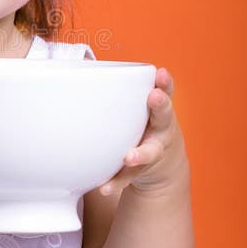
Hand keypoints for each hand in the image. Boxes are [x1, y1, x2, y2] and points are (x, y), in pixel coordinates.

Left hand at [99, 67, 187, 196]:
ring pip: (149, 152)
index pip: (166, 90)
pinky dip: (117, 182)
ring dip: (140, 153)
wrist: (163, 163)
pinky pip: (129, 177)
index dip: (165, 82)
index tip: (161, 73)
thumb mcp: (141, 105)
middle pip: (164, 116)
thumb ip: (121, 87)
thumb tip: (80, 60)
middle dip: (160, 105)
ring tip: (129, 157)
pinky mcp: (142, 171)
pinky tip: (105, 187)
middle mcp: (162, 129)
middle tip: (153, 98)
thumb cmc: (143, 123)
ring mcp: (154, 151)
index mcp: (159, 109)